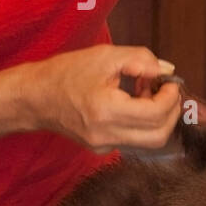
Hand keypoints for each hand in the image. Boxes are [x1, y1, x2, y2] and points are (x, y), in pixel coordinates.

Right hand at [21, 44, 191, 152]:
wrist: (35, 97)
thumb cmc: (65, 73)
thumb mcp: (105, 56)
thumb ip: (140, 60)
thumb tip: (167, 70)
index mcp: (106, 110)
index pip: (156, 114)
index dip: (171, 97)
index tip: (169, 81)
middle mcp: (106, 135)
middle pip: (159, 136)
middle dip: (171, 112)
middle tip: (166, 90)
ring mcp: (103, 146)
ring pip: (149, 142)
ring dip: (158, 118)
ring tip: (145, 93)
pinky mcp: (101, 149)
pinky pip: (134, 140)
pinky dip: (142, 123)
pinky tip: (131, 102)